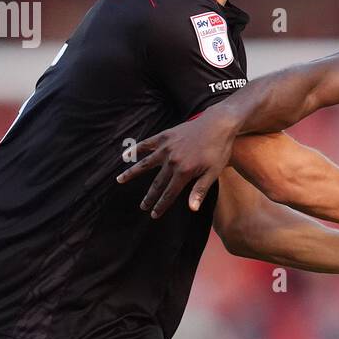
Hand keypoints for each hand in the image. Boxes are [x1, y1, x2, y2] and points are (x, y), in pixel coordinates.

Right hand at [117, 109, 234, 216]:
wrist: (218, 124)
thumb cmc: (219, 150)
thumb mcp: (213, 173)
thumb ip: (199, 190)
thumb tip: (192, 209)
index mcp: (184, 172)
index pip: (169, 194)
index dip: (161, 205)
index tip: (153, 214)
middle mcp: (172, 161)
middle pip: (157, 183)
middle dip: (149, 196)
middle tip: (142, 206)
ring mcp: (167, 148)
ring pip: (145, 164)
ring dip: (132, 173)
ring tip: (120, 180)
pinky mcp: (165, 136)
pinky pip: (147, 144)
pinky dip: (135, 149)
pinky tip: (125, 155)